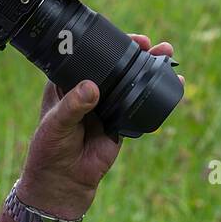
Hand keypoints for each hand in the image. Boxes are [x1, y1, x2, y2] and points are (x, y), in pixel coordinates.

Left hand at [15, 35, 175, 219]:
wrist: (61, 182)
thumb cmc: (49, 149)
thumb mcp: (56, 123)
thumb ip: (73, 106)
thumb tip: (92, 88)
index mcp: (67, 83)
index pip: (87, 56)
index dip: (105, 45)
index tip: (123, 39)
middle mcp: (88, 90)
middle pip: (114, 66)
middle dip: (134, 53)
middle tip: (150, 45)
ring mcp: (106, 106)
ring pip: (130, 83)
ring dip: (149, 69)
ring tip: (166, 56)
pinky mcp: (120, 123)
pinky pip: (139, 106)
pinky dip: (155, 95)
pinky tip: (171, 82)